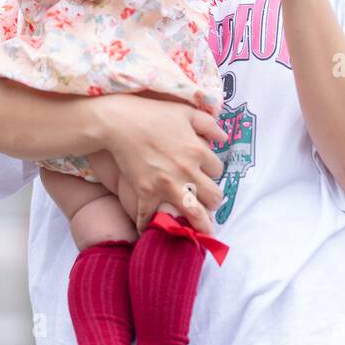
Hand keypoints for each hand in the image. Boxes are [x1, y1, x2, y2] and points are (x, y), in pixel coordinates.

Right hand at [96, 93, 227, 226]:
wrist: (120, 122)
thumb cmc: (153, 114)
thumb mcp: (186, 112)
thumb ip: (208, 124)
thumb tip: (224, 137)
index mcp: (198, 151)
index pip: (219, 170)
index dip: (213, 172)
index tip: (206, 173)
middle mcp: (187, 171)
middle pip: (213, 196)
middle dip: (213, 200)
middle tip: (208, 203)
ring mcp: (167, 185)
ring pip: (193, 214)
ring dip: (199, 224)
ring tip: (200, 232)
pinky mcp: (146, 192)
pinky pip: (150, 217)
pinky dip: (149, 225)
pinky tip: (150, 231)